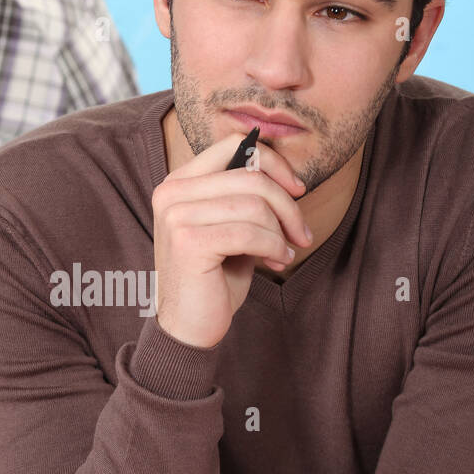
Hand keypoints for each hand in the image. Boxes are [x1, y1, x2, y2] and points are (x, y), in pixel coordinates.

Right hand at [152, 132, 310, 348]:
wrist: (188, 328)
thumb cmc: (214, 278)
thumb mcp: (232, 228)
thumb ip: (245, 198)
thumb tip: (286, 177)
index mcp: (178, 183)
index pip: (232, 145)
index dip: (272, 163)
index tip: (297, 190)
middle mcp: (171, 193)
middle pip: (250, 177)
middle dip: (287, 206)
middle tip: (302, 233)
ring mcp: (176, 215)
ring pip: (254, 205)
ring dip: (281, 231)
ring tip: (285, 252)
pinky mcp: (187, 242)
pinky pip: (249, 232)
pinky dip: (274, 247)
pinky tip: (277, 261)